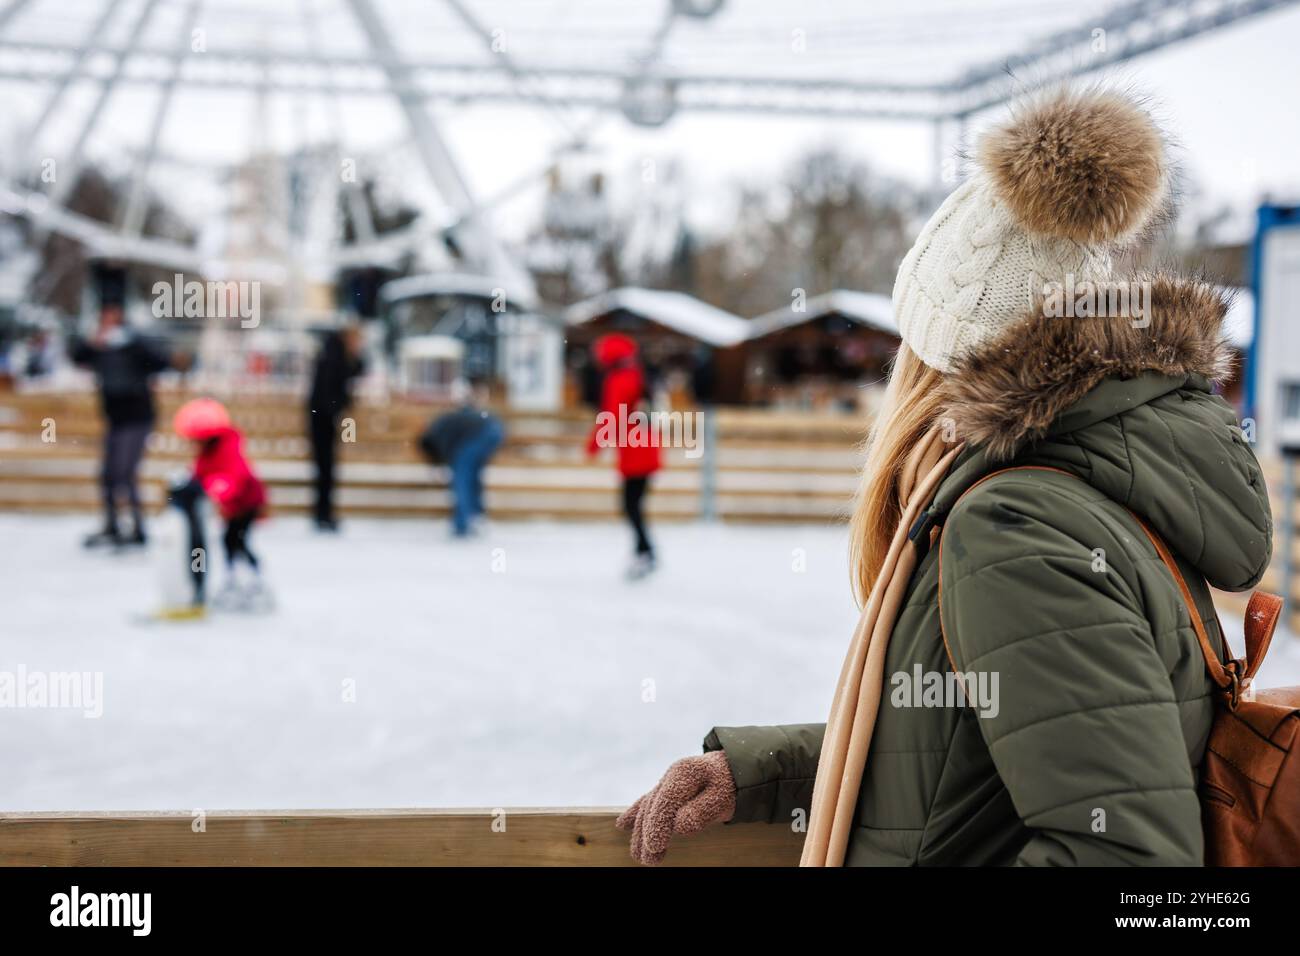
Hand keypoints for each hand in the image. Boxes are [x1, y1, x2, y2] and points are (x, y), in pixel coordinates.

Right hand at [616, 751, 735, 864]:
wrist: (734, 768)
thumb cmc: (730, 785)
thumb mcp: (722, 798)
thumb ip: (701, 811)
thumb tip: (678, 826)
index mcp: (686, 772)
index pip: (667, 799)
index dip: (658, 823)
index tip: (655, 846)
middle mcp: (671, 774)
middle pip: (653, 805)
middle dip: (648, 833)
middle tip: (648, 860)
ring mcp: (667, 781)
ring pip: (648, 806)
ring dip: (641, 831)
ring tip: (639, 856)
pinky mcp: (666, 790)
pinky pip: (648, 801)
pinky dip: (636, 813)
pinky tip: (622, 825)